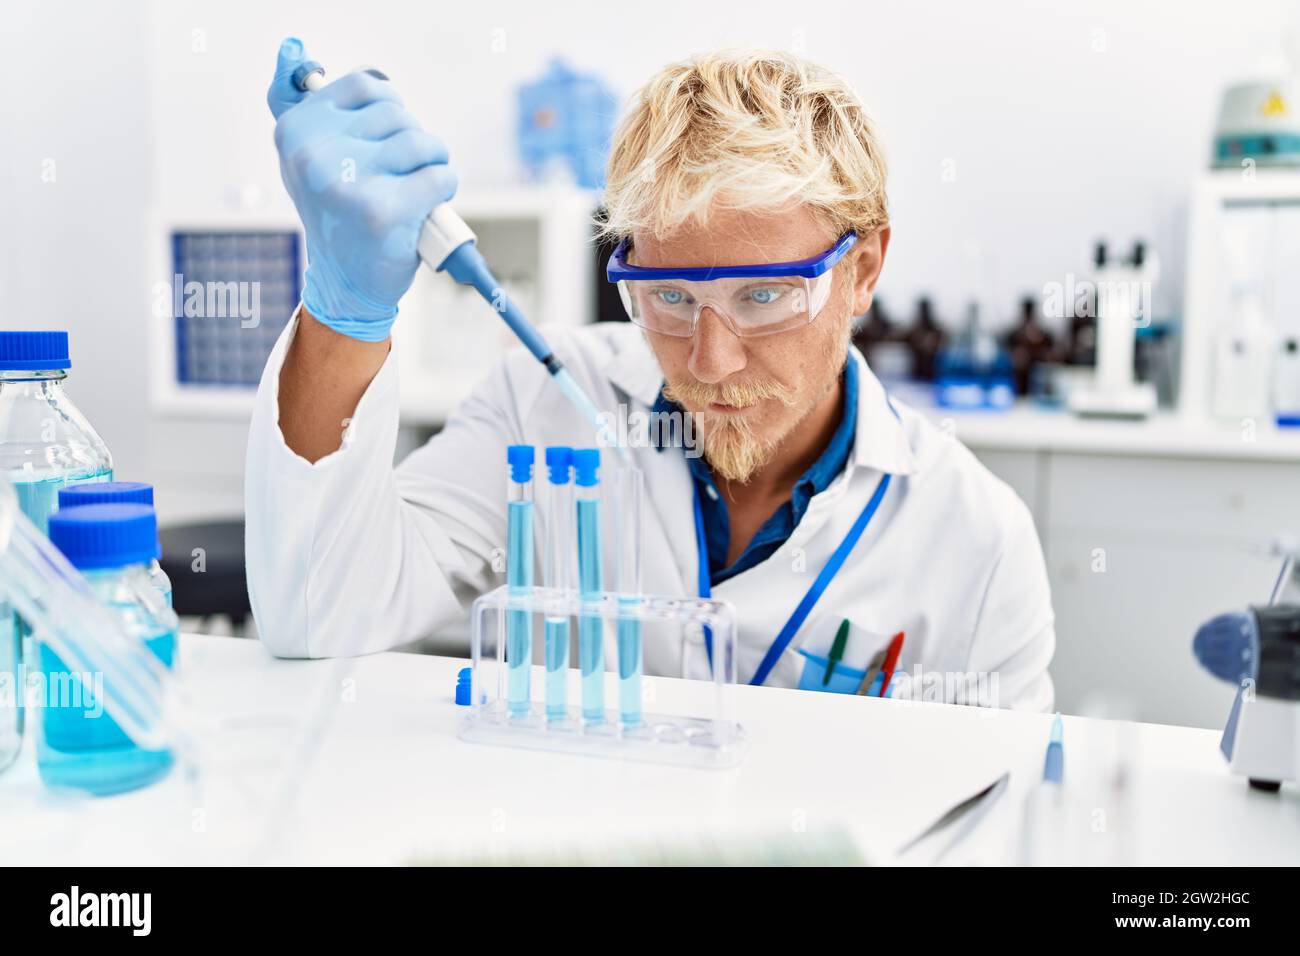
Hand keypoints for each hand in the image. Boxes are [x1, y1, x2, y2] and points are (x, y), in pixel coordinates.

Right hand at [267, 38, 456, 340]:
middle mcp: (314, 153)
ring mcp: (347, 182)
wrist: (346, 283)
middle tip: (401, 175)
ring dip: (433, 164)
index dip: (390, 111)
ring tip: (417, 188)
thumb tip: (316, 62)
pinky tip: (427, 206)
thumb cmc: (342, 214)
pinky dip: (444, 188)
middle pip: (398, 115)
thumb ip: (320, 113)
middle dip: (414, 142)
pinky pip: (439, 176)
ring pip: (422, 142)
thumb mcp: (313, 160)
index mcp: (295, 131)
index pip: (366, 86)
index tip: (385, 139)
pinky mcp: (382, 212)